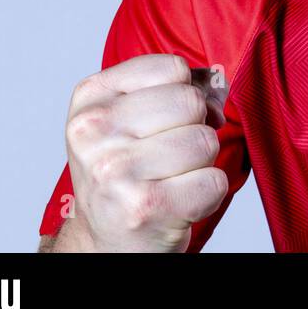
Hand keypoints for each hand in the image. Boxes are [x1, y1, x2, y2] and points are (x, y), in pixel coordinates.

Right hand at [61, 54, 228, 251]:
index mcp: (90, 98)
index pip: (173, 68)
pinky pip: (214, 181)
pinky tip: (179, 201)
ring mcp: (115, 171)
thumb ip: (176, 86)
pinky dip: (208, 193)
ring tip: (171, 178)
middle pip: (191, 102)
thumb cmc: (126, 172)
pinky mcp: (144, 208)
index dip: (186, 91)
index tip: (168, 119)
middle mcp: (94, 132)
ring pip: (205, 140)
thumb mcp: (131, 116)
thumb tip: (217, 82)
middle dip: (195, 127)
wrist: (105, 240)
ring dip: (201, 163)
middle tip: (169, 155)